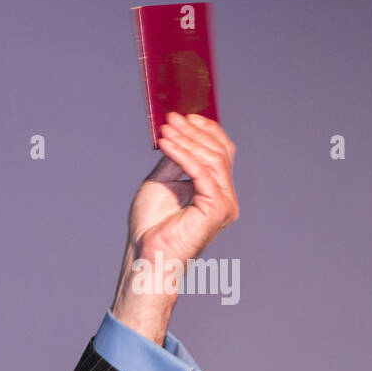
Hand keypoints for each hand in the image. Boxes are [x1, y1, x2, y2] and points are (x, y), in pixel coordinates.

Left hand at [111, 112, 239, 344]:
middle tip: (172, 118)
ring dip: (187, 140)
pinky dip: (183, 155)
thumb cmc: (151, 226)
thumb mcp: (161, 182)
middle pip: (219, 152)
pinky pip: (202, 173)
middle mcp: (225, 196)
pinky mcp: (218, 208)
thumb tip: (178, 131)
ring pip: (212, 160)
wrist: (146, 254)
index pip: (219, 151)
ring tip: (166, 129)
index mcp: (215, 190)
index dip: (204, 131)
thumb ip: (174, 160)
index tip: (183, 116)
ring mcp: (225, 203)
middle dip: (194, 132)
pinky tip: (166, 144)